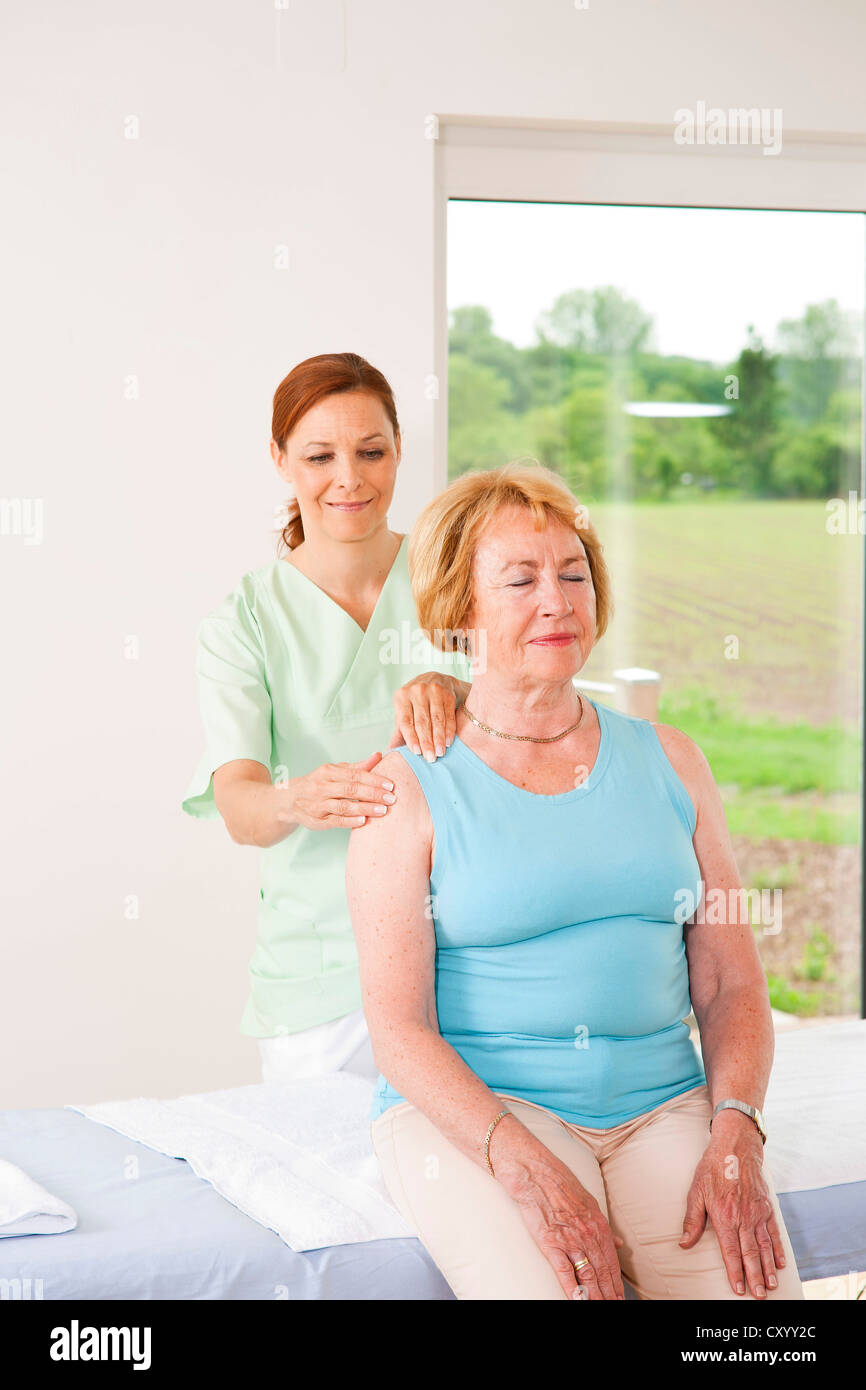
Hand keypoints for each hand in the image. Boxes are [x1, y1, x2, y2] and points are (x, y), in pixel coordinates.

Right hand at [276, 752, 396, 829]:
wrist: (289, 800)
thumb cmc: (319, 783)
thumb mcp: (335, 771)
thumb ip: (357, 767)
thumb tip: (378, 756)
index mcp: (328, 771)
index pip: (354, 774)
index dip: (373, 779)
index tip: (390, 785)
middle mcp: (321, 787)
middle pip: (350, 790)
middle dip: (373, 794)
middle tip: (391, 798)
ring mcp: (318, 804)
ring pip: (343, 806)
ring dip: (364, 808)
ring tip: (383, 810)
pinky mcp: (317, 820)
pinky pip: (335, 821)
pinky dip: (349, 821)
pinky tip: (363, 821)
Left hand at [389, 673, 458, 760]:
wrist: (437, 680)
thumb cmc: (416, 702)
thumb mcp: (405, 711)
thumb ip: (400, 731)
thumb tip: (391, 753)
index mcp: (402, 696)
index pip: (406, 720)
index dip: (411, 737)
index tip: (416, 753)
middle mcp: (417, 691)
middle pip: (422, 721)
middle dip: (426, 742)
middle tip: (430, 758)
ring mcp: (434, 691)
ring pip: (437, 719)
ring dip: (439, 738)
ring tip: (440, 753)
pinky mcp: (448, 694)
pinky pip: (449, 716)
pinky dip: (449, 730)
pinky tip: (448, 742)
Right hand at [494, 1132, 625, 1300]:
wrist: (535, 1172)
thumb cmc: (559, 1184)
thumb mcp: (589, 1202)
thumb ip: (603, 1226)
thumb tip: (618, 1243)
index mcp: (599, 1225)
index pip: (611, 1262)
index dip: (616, 1283)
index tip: (619, 1297)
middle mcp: (588, 1234)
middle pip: (602, 1272)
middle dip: (610, 1294)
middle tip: (614, 1306)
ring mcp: (570, 1240)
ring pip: (588, 1275)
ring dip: (596, 1296)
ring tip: (601, 1307)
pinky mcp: (551, 1243)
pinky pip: (564, 1271)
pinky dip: (572, 1289)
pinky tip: (578, 1300)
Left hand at [679, 1120, 785, 1297]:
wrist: (735, 1147)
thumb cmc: (712, 1169)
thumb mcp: (696, 1192)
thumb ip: (692, 1220)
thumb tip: (684, 1243)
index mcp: (724, 1216)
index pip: (730, 1251)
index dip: (735, 1271)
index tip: (738, 1288)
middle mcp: (743, 1218)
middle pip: (750, 1254)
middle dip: (754, 1277)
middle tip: (758, 1296)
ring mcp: (757, 1213)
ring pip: (764, 1246)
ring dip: (768, 1268)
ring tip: (770, 1286)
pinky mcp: (766, 1207)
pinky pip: (774, 1232)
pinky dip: (777, 1249)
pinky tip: (779, 1263)